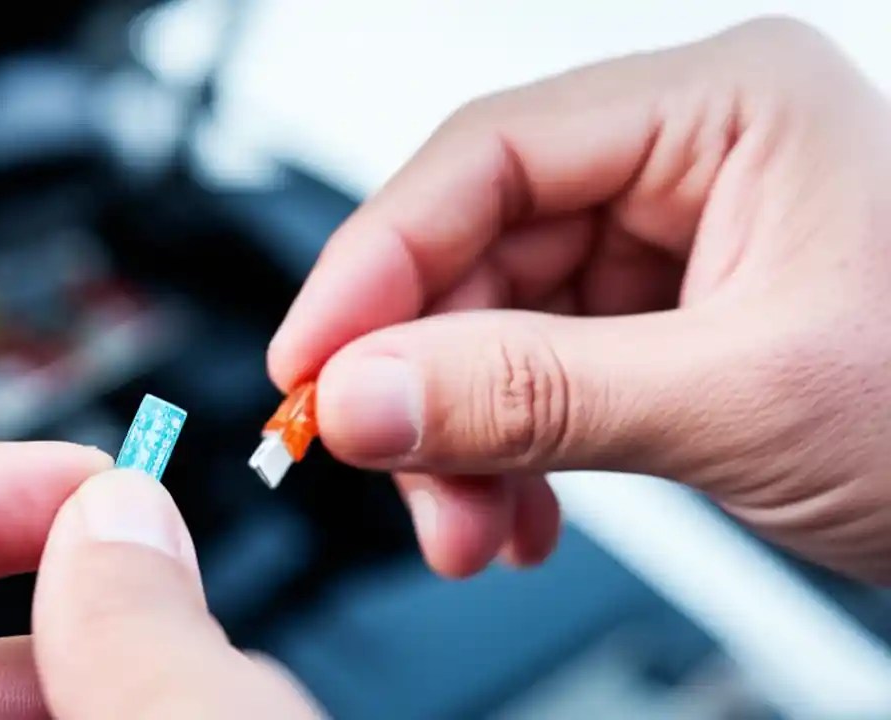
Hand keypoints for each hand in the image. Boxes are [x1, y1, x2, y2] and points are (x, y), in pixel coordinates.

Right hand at [269, 18, 890, 582]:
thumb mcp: (740, 399)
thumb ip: (533, 397)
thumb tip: (363, 396)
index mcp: (725, 109)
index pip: (488, 156)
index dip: (376, 262)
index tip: (310, 362)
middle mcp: (687, 160)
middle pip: (478, 251)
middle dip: (423, 381)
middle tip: (384, 470)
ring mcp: (670, 244)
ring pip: (495, 326)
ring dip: (462, 437)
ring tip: (470, 528)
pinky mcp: (662, 322)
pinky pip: (539, 374)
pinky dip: (510, 453)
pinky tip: (518, 515)